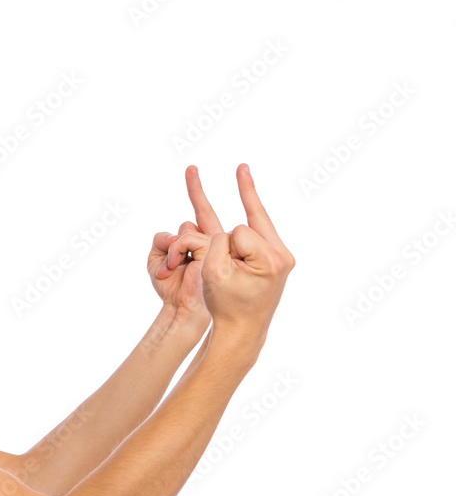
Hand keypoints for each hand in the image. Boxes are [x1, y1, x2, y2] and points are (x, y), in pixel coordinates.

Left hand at [148, 165, 225, 325]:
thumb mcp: (156, 261)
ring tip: (169, 269)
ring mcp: (215, 245)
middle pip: (203, 211)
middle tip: (191, 167)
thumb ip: (163, 240)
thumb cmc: (170, 288)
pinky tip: (174, 267)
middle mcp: (210, 241)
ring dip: (170, 250)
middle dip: (195, 186)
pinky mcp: (215, 251)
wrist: (181, 308)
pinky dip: (174, 251)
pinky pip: (187, 238)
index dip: (195, 191)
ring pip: (186, 229)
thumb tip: (177, 231)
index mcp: (197, 242)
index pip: (196, 215)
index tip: (192, 169)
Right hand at [199, 164, 294, 348]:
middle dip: (243, 194)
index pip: (237, 231)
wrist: (242, 331)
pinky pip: (261, 232)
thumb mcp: (211, 272)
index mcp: (270, 259)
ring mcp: (284, 258)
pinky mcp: (279, 261)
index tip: (221, 269)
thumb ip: (215, 241)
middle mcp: (283, 255)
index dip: (220, 246)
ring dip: (242, 217)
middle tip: (242, 165)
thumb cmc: (224, 304)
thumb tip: (228, 230)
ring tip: (241, 172)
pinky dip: (249, 223)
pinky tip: (248, 200)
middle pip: (253, 220)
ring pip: (256, 225)